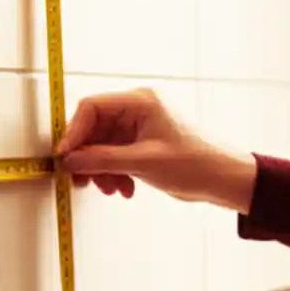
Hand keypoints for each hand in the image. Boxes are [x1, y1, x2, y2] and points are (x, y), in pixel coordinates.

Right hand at [56, 88, 256, 211]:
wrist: (224, 179)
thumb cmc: (196, 163)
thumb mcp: (143, 163)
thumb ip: (103, 160)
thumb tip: (70, 161)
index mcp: (140, 101)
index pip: (92, 108)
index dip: (74, 133)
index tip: (65, 158)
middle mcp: (137, 109)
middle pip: (94, 129)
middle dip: (87, 157)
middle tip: (81, 180)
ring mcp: (139, 127)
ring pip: (102, 145)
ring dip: (101, 169)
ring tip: (109, 189)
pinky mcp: (142, 143)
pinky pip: (115, 155)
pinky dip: (114, 173)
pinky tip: (124, 189)